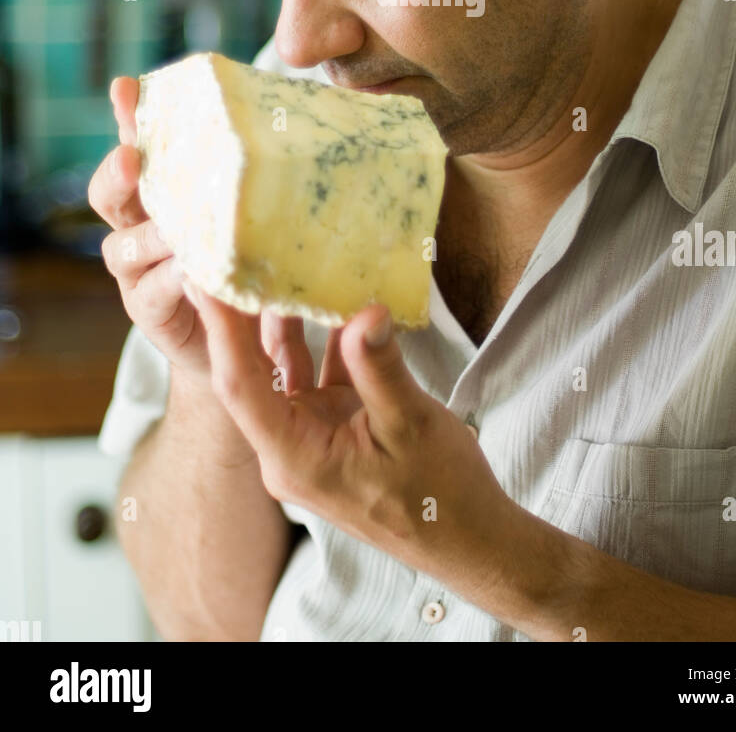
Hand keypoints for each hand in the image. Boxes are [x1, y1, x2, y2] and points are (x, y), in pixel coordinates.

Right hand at [88, 75, 310, 390]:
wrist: (248, 346)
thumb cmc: (258, 263)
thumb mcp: (262, 213)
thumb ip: (265, 175)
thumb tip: (307, 116)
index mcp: (165, 191)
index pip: (141, 146)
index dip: (130, 117)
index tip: (126, 87)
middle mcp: (141, 227)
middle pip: (109, 193)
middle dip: (118, 172)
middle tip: (132, 157)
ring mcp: (140, 272)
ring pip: (122, 246)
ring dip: (148, 233)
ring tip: (171, 226)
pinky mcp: (151, 313)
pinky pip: (150, 293)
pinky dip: (170, 281)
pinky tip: (191, 273)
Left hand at [187, 286, 518, 588]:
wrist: (470, 540)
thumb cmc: (440, 497)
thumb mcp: (411, 426)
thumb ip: (380, 368)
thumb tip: (364, 312)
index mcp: (295, 457)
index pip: (241, 386)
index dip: (220, 330)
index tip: (205, 278)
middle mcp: (290, 448)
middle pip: (251, 373)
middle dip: (238, 316)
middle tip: (227, 255)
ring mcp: (311, 436)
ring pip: (282, 369)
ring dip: (281, 321)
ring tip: (269, 261)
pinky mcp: (333, 426)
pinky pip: (315, 374)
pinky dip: (322, 337)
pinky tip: (328, 294)